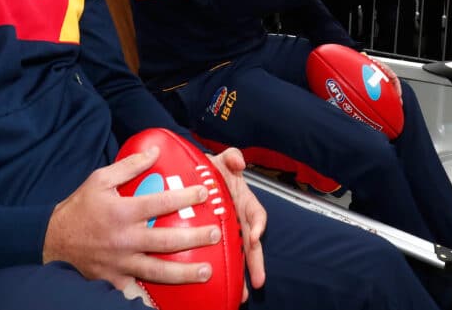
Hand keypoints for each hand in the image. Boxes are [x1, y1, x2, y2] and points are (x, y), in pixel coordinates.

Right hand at [43, 147, 219, 291]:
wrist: (52, 240)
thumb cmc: (79, 208)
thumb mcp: (100, 179)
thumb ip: (129, 165)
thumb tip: (154, 152)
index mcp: (122, 211)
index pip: (160, 203)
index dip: (185, 197)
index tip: (204, 193)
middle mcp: (125, 238)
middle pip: (166, 240)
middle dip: (194, 238)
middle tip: (215, 234)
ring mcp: (121, 262)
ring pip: (158, 270)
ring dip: (184, 272)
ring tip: (206, 271)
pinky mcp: (115, 280)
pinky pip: (138, 289)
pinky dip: (155, 294)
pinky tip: (175, 296)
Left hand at [206, 148, 265, 299]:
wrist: (193, 176)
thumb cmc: (212, 169)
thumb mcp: (222, 160)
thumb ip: (232, 157)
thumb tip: (239, 163)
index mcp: (244, 202)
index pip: (257, 215)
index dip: (258, 226)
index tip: (255, 237)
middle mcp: (238, 219)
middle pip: (251, 244)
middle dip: (256, 263)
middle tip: (258, 282)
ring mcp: (227, 231)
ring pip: (238, 254)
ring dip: (242, 273)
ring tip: (243, 293)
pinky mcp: (213, 239)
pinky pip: (221, 255)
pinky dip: (224, 269)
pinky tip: (221, 283)